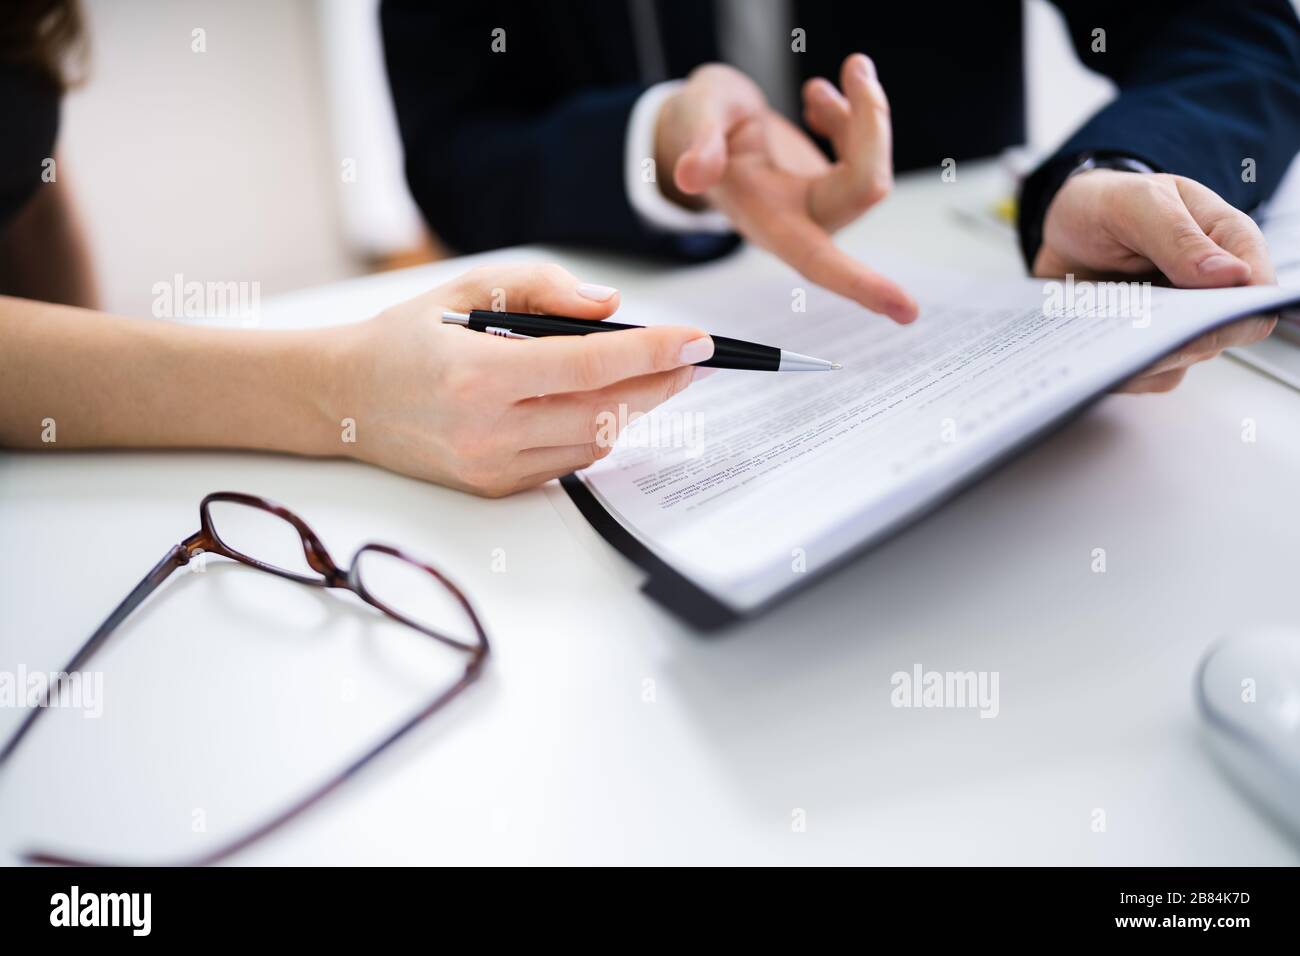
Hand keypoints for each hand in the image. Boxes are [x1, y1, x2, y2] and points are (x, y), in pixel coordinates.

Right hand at [325, 264, 711, 495]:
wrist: (345, 400)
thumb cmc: (407, 339)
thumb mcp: (468, 288)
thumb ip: (542, 288)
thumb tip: (610, 308)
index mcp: (478, 375)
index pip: (589, 366)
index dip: (652, 353)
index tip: (697, 340)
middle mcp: (487, 430)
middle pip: (604, 412)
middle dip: (661, 385)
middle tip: (694, 361)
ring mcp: (491, 467)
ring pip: (593, 442)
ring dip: (634, 409)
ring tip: (656, 378)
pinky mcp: (494, 487)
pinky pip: (568, 462)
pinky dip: (596, 432)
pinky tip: (604, 404)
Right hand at [655, 58, 917, 322]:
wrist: (700, 123)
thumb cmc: (699, 124)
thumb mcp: (694, 119)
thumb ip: (698, 144)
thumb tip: (692, 175)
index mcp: (765, 218)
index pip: (819, 260)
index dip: (861, 285)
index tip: (907, 311)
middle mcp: (798, 219)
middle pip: (862, 188)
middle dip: (872, 127)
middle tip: (855, 67)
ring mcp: (819, 201)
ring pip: (871, 167)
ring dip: (867, 114)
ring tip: (845, 70)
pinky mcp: (833, 181)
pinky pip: (868, 151)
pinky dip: (856, 114)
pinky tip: (820, 98)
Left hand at [1035, 170, 1276, 392]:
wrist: (1062, 228)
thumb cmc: (1105, 205)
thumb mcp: (1135, 203)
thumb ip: (1178, 236)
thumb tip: (1233, 275)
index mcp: (1226, 239)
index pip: (1257, 289)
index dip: (1239, 308)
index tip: (1197, 314)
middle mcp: (1211, 286)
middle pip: (1225, 334)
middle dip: (1183, 336)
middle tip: (1137, 325)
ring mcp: (1181, 320)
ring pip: (1182, 360)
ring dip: (1144, 354)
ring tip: (1103, 328)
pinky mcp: (1148, 344)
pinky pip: (1146, 375)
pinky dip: (1119, 367)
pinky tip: (1093, 348)